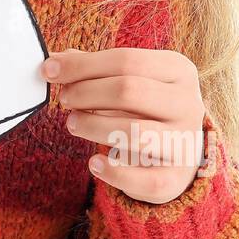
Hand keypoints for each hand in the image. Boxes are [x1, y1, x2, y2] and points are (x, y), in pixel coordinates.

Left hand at [41, 48, 206, 203]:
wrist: (182, 149)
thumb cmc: (146, 107)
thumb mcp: (130, 79)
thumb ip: (94, 68)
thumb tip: (56, 59)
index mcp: (178, 70)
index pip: (126, 60)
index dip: (82, 65)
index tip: (50, 70)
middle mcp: (188, 104)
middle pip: (128, 90)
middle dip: (86, 93)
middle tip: (65, 99)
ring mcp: (186, 142)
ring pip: (134, 132)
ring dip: (93, 126)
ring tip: (73, 123)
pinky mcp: (176, 178)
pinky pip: (143, 179)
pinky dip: (113, 172)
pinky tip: (94, 162)